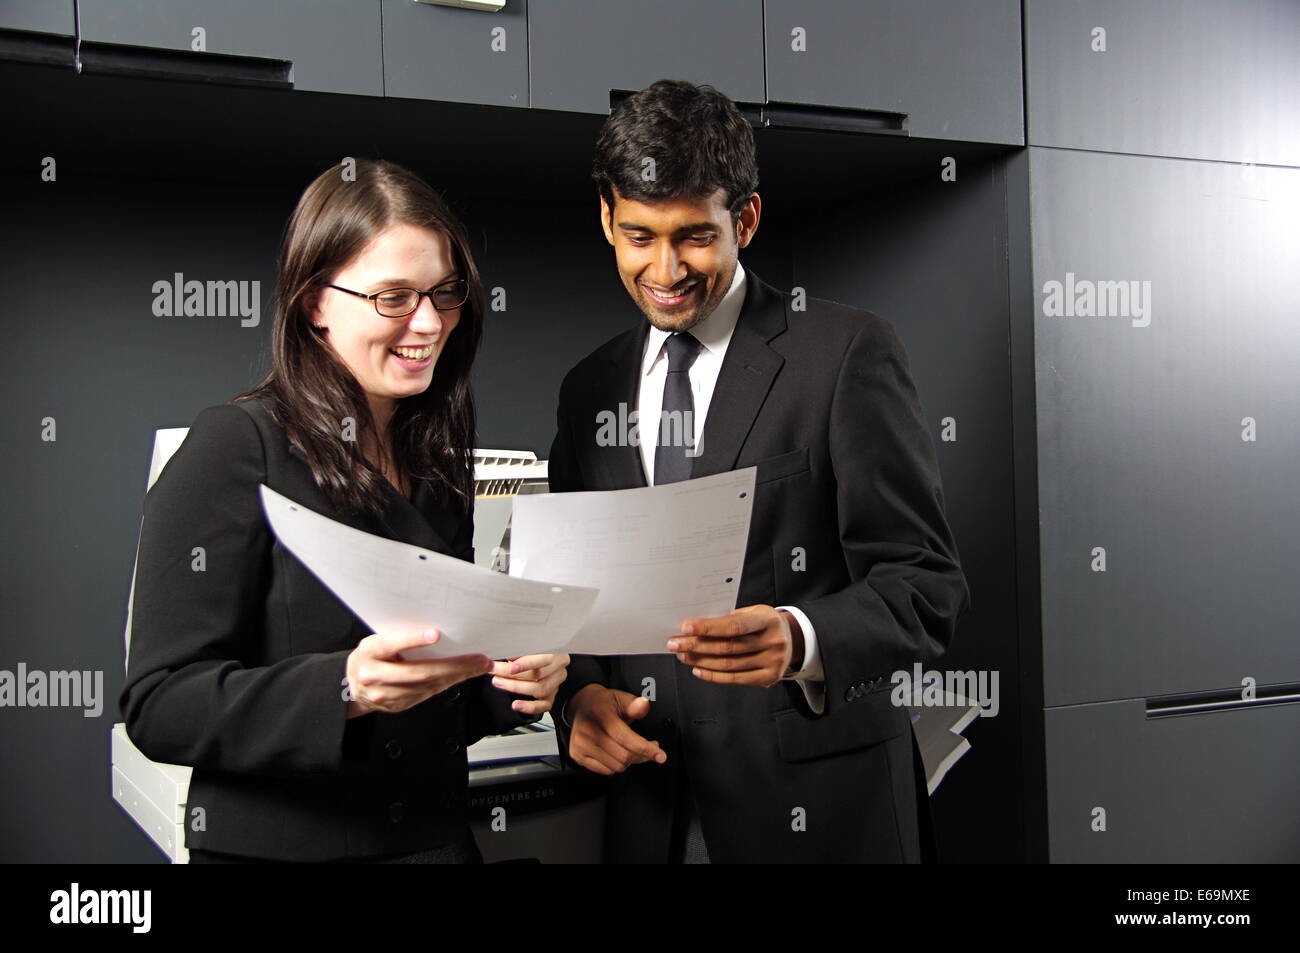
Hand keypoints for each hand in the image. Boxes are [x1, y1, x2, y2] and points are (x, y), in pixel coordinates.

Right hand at [346, 629, 491, 717]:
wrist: (354, 684)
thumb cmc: (373, 656)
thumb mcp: (378, 640)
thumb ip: (400, 637)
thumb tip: (438, 631)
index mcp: (370, 652)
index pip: (391, 644)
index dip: (412, 639)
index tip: (435, 634)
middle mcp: (374, 674)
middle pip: (417, 672)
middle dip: (453, 665)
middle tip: (478, 659)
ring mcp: (384, 694)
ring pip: (426, 686)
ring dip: (456, 676)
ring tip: (477, 667)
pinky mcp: (396, 706)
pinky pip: (426, 695)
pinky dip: (446, 684)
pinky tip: (461, 676)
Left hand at [489, 653, 569, 716]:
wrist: (534, 667)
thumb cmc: (529, 656)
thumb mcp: (525, 649)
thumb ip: (518, 651)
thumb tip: (505, 654)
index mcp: (557, 654)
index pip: (544, 659)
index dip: (526, 664)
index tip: (510, 667)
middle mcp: (559, 670)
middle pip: (539, 675)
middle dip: (513, 674)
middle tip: (495, 671)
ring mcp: (555, 686)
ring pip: (540, 689)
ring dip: (516, 687)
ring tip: (498, 682)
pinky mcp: (550, 699)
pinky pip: (542, 706)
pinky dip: (528, 707)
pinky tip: (516, 705)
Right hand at [566, 684, 666, 774]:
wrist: (581, 706)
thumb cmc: (603, 704)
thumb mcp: (621, 698)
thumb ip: (635, 704)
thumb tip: (644, 704)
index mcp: (599, 714)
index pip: (625, 737)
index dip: (645, 748)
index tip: (660, 755)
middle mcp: (587, 731)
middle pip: (623, 756)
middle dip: (641, 755)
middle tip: (649, 748)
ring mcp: (581, 745)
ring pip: (616, 766)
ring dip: (629, 761)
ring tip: (631, 748)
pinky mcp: (578, 755)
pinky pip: (606, 770)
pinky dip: (616, 765)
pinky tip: (617, 752)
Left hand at [667, 604, 803, 687]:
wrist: (792, 639)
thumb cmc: (765, 624)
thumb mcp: (753, 612)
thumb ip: (730, 618)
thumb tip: (696, 626)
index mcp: (767, 620)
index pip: (734, 625)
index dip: (708, 628)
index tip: (686, 628)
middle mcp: (772, 641)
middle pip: (727, 647)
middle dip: (697, 645)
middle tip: (676, 643)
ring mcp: (772, 661)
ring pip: (728, 664)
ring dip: (701, 661)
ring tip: (683, 655)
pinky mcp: (769, 677)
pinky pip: (736, 679)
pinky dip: (713, 676)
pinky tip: (698, 670)